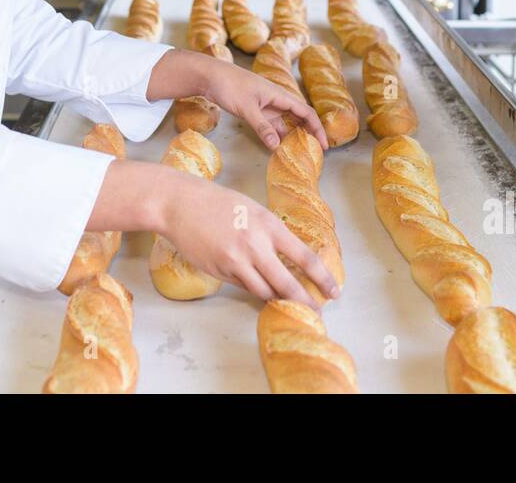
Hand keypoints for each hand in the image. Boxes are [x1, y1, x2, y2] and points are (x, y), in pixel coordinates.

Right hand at [158, 169, 339, 307]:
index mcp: (269, 225)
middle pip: (287, 284)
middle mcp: (255, 245)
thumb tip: (290, 261)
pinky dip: (253, 289)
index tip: (333, 291)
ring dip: (277, 299)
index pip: (305, 257)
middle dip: (305, 302)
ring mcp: (236, 260)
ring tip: (287, 303)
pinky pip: (242, 287)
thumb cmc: (219, 203)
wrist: (181, 204)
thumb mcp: (254, 211)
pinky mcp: (220, 271)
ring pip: (264, 292)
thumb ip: (272, 234)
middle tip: (316, 312)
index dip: (322, 278)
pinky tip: (258, 288)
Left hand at [203, 60, 328, 152]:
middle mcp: (277, 100)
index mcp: (280, 95)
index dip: (318, 128)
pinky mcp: (256, 109)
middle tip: (315, 152)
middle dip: (309, 133)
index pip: (306, 112)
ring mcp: (266, 105)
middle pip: (300, 117)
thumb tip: (277, 146)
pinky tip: (277, 146)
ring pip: (286, 122)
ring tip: (299, 153)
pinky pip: (272, 124)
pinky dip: (277, 135)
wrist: (210, 76)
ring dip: (293, 135)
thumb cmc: (230, 86)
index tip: (324, 145)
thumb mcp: (247, 108)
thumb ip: (262, 127)